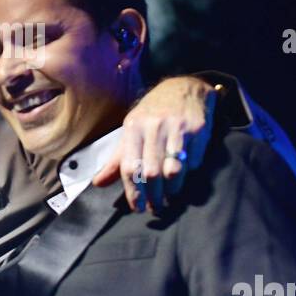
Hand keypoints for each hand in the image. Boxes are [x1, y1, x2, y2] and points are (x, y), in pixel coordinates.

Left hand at [92, 76, 220, 212]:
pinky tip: (184, 174)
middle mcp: (154, 126)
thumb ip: (118, 159)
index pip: (130, 167)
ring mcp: (177, 127)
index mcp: (133, 127)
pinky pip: (192, 161)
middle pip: (152, 173)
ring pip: (173, 170)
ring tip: (170, 196)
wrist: (184, 87)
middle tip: (156, 206)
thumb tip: (98, 183)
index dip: (133, 192)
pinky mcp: (198, 129)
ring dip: (172, 189)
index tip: (137, 207)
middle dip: (153, 196)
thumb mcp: (132, 130)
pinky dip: (188, 173)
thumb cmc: (153, 113)